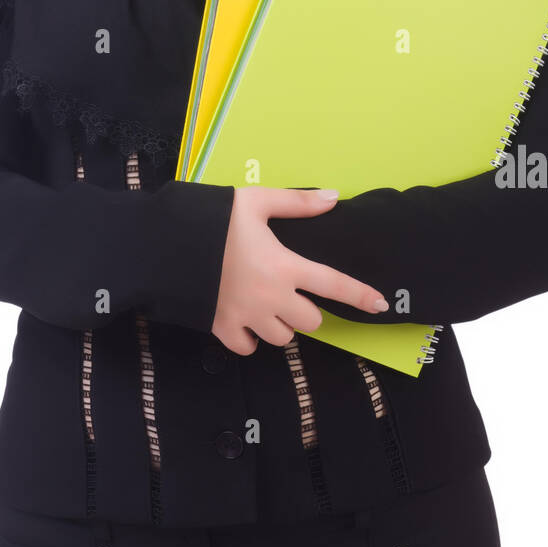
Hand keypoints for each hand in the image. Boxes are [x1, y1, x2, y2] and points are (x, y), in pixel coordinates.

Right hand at [211, 185, 389, 355]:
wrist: (166, 243)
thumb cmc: (214, 219)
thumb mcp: (256, 201)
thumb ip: (297, 203)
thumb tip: (334, 197)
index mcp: (285, 266)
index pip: (333, 284)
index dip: (360, 295)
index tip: (381, 304)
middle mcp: (272, 298)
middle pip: (311, 322)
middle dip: (306, 310)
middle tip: (290, 291)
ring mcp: (247, 317)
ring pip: (282, 338)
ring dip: (281, 324)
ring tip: (267, 305)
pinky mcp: (222, 329)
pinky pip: (248, 348)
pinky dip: (250, 339)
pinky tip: (245, 320)